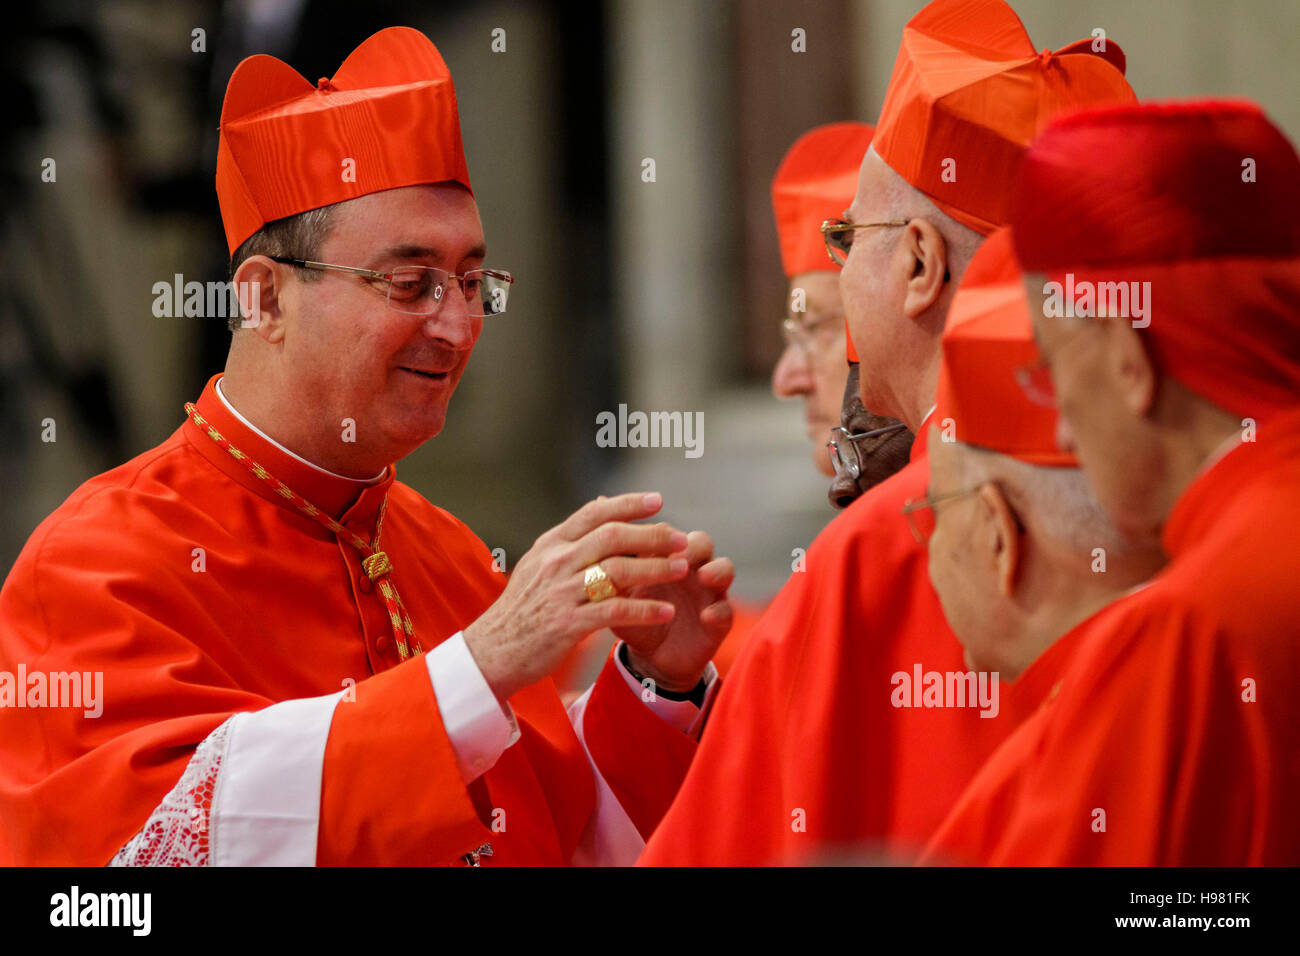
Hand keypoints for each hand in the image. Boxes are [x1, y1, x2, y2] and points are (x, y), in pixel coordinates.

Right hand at [462, 492, 692, 703]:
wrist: (494, 650)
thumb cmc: (523, 607)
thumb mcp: (540, 562)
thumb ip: (572, 535)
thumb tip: (602, 502)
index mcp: (551, 544)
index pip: (594, 513)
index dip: (628, 504)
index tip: (658, 501)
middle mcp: (556, 562)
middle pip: (612, 537)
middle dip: (652, 536)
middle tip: (682, 539)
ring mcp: (562, 592)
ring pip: (618, 571)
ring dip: (656, 569)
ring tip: (683, 569)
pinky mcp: (568, 623)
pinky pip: (615, 610)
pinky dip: (644, 609)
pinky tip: (666, 612)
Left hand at [615, 530, 734, 691]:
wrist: (650, 658)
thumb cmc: (633, 617)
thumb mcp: (617, 594)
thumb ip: (608, 567)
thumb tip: (596, 525)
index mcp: (665, 558)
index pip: (669, 533)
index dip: (663, 532)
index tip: (652, 536)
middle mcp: (691, 569)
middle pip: (702, 542)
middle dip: (694, 544)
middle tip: (682, 553)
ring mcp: (708, 592)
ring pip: (724, 569)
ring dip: (716, 569)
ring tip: (704, 577)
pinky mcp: (719, 620)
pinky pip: (726, 611)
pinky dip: (719, 611)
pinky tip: (707, 616)